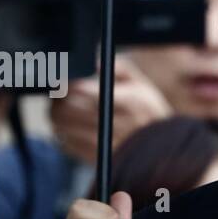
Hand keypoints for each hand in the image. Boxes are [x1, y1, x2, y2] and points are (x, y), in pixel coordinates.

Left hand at [50, 54, 172, 164]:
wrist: (160, 150)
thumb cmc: (147, 111)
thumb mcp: (139, 83)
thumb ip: (116, 67)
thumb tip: (94, 60)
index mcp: (126, 102)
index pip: (82, 90)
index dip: (67, 83)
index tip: (65, 78)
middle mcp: (114, 125)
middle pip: (66, 109)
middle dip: (58, 97)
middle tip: (59, 91)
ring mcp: (103, 145)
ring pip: (62, 126)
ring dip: (57, 113)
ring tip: (64, 106)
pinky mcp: (94, 159)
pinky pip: (65, 143)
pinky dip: (62, 131)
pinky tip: (71, 124)